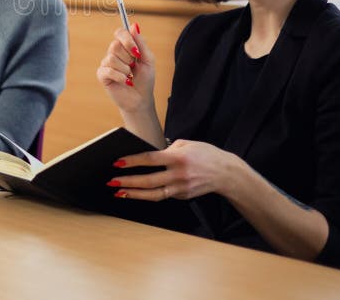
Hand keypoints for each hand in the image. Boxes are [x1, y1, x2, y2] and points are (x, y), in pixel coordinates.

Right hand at [96, 23, 155, 113]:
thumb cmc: (145, 79)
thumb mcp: (148, 59)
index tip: (137, 52)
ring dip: (125, 69)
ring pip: (111, 58)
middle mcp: (113, 53)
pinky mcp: (102, 75)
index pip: (119, 33)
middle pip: (114, 45)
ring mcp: (106, 64)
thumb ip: (141, 43)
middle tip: (133, 67)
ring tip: (129, 75)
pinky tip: (126, 81)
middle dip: (128, 58)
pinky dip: (120, 77)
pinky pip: (108, 70)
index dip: (127, 40)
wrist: (141, 99)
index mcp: (124, 47)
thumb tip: (134, 25)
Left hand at [107, 139, 235, 200]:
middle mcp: (179, 174)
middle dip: (128, 182)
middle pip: (149, 180)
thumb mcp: (187, 144)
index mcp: (178, 158)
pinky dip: (149, 194)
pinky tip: (137, 193)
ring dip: (135, 194)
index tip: (117, 162)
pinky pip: (163, 195)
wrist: (226, 173)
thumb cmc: (205, 154)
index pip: (150, 159)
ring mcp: (181, 188)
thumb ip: (168, 149)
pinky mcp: (183, 196)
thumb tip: (150, 155)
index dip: (132, 161)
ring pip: (154, 194)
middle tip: (112, 181)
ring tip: (119, 192)